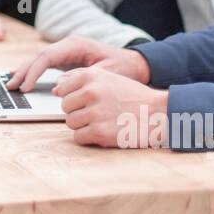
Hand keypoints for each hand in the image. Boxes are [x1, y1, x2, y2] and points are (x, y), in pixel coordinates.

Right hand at [7, 37, 150, 91]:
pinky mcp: (66, 59)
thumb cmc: (124, 68)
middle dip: (23, 71)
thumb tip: (58, 87)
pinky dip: (33, 71)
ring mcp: (66, 51)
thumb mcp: (105, 73)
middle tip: (10, 86)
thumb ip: (82, 78)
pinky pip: (45, 64)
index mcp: (76, 45)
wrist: (136, 63)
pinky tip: (22, 79)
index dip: (33, 72)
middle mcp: (68, 45)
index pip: (47, 56)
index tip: (26, 87)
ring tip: (10, 84)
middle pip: (39, 56)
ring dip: (24, 71)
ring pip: (39, 59)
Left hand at [53, 67, 168, 147]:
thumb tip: (56, 88)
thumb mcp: (106, 77)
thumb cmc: (130, 95)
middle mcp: (91, 92)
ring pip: (70, 122)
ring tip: (102, 120)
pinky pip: (78, 137)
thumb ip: (79, 78)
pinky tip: (103, 130)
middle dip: (78, 111)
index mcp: (90, 75)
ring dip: (83, 125)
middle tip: (98, 112)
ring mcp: (94, 113)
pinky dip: (88, 137)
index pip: (62, 89)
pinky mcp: (99, 132)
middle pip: (65, 107)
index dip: (74, 97)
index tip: (88, 100)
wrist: (157, 112)